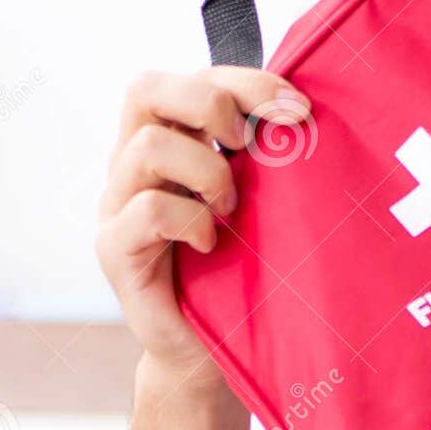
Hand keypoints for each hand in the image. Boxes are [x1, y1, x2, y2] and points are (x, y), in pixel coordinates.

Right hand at [95, 67, 310, 382]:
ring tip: (232, 209)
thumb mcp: (262, 203)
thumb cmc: (242, 271)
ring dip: (208, 171)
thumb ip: (269, 158)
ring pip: (150, 145)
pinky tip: (212, 243)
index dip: (247, 81)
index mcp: (173, 140)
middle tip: (248, 147)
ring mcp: (118, 203)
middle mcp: (135, 163)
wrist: (208, 352)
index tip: (298, 110)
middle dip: (212, 105)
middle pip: (147, 87)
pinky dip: (190, 220)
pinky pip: (147, 208)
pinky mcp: (114, 249)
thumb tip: (315, 115)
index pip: (194, 77)